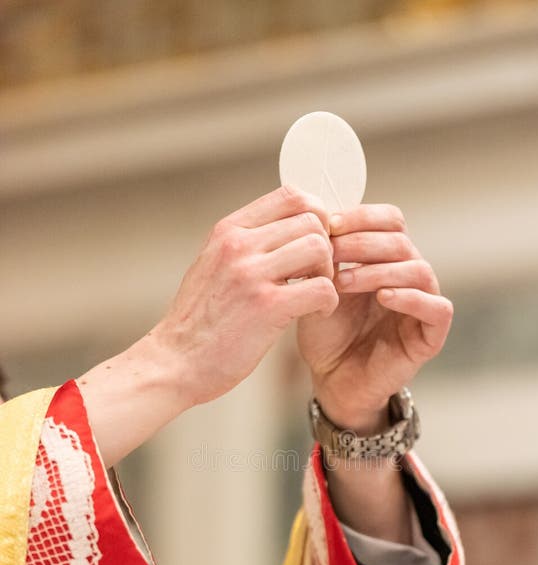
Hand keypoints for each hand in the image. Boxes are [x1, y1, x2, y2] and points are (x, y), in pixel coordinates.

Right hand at [153, 186, 337, 407]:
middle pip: (311, 219)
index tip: (315, 243)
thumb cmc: (199, 323)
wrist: (176, 362)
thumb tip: (285, 230)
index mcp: (227, 230)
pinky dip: (329, 302)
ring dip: (329, 272)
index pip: (290, 195)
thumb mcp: (213, 266)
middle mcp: (238, 245)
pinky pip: (322, 288)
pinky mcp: (267, 306)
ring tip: (315, 294)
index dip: (316, 215)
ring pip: (319, 247)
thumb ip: (245, 245)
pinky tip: (316, 313)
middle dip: (326, 246)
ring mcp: (251, 274)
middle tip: (318, 274)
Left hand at [297, 204, 452, 433]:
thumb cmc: (326, 335)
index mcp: (386, 259)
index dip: (362, 217)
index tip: (329, 224)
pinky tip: (384, 297)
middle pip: (401, 241)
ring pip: (419, 270)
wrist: (331, 380)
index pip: (390, 221)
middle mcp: (409, 276)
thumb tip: (317, 220)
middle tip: (331, 250)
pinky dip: (412, 298)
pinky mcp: (430, 336)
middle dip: (362, 242)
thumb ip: (323, 258)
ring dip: (379, 270)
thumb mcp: (318, 289)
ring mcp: (423, 305)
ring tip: (344, 281)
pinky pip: (437, 309)